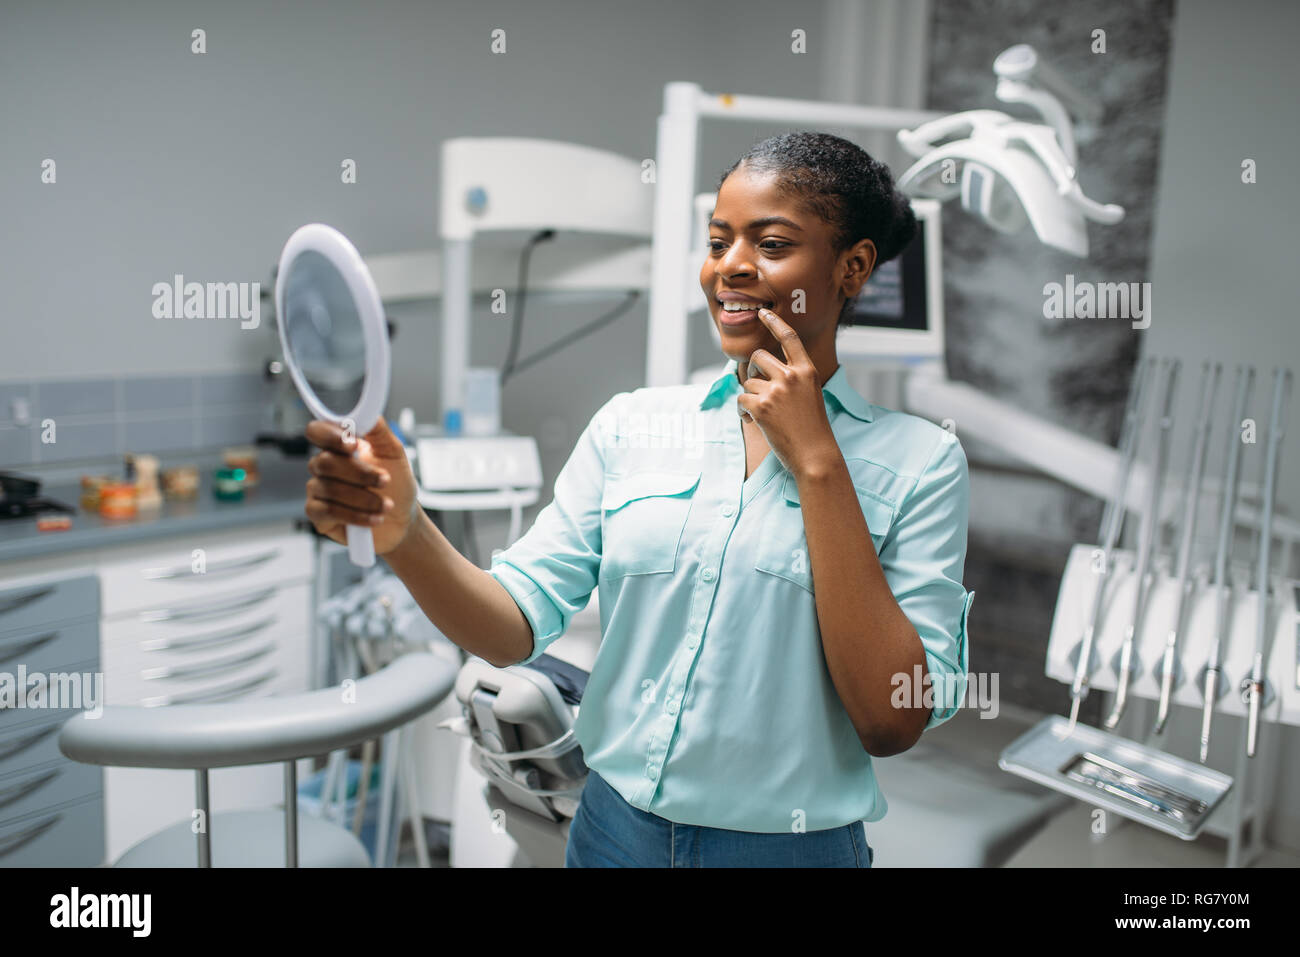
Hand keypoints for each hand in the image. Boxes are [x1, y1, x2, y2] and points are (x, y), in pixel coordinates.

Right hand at [304, 416, 419, 554]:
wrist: (403, 519)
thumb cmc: (397, 485)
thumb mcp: (394, 454)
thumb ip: (379, 431)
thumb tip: (368, 413)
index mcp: (339, 447)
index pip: (317, 431)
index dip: (330, 436)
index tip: (353, 444)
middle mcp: (324, 466)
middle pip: (325, 462)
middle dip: (360, 473)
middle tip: (385, 480)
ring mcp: (318, 490)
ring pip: (329, 488)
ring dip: (364, 498)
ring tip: (386, 505)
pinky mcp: (318, 515)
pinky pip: (328, 511)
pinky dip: (355, 515)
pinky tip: (374, 518)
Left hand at [737, 308, 839, 476]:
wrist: (814, 455)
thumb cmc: (813, 429)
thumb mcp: (810, 395)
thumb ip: (792, 379)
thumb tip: (762, 371)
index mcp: (807, 371)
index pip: (789, 338)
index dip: (774, 323)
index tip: (762, 313)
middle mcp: (791, 376)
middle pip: (759, 357)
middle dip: (753, 370)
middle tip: (759, 388)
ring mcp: (776, 390)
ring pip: (748, 381)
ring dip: (750, 396)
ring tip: (763, 414)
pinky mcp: (761, 406)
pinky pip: (741, 399)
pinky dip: (743, 410)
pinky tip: (754, 421)